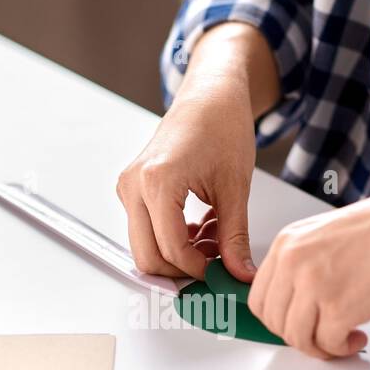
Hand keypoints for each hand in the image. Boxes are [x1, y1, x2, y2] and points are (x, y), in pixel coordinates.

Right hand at [116, 23, 278, 281]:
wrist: (210, 97)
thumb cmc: (222, 126)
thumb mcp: (235, 187)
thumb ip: (235, 236)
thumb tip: (240, 273)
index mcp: (158, 180)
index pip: (171, 248)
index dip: (199, 269)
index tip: (223, 272)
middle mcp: (134, 185)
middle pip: (147, 256)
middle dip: (183, 269)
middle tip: (217, 265)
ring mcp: (129, 187)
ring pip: (145, 246)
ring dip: (179, 254)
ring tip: (214, 239)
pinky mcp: (131, 190)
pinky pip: (145, 230)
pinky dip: (172, 239)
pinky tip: (201, 228)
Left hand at [249, 181, 369, 357]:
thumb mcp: (328, 234)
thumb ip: (305, 264)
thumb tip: (295, 301)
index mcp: (289, 242)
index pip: (259, 297)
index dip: (278, 319)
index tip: (296, 324)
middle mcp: (294, 262)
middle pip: (273, 321)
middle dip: (297, 336)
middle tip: (321, 336)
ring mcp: (314, 285)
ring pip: (296, 337)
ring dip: (320, 347)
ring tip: (344, 338)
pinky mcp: (340, 307)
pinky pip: (327, 345)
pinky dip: (342, 349)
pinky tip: (358, 337)